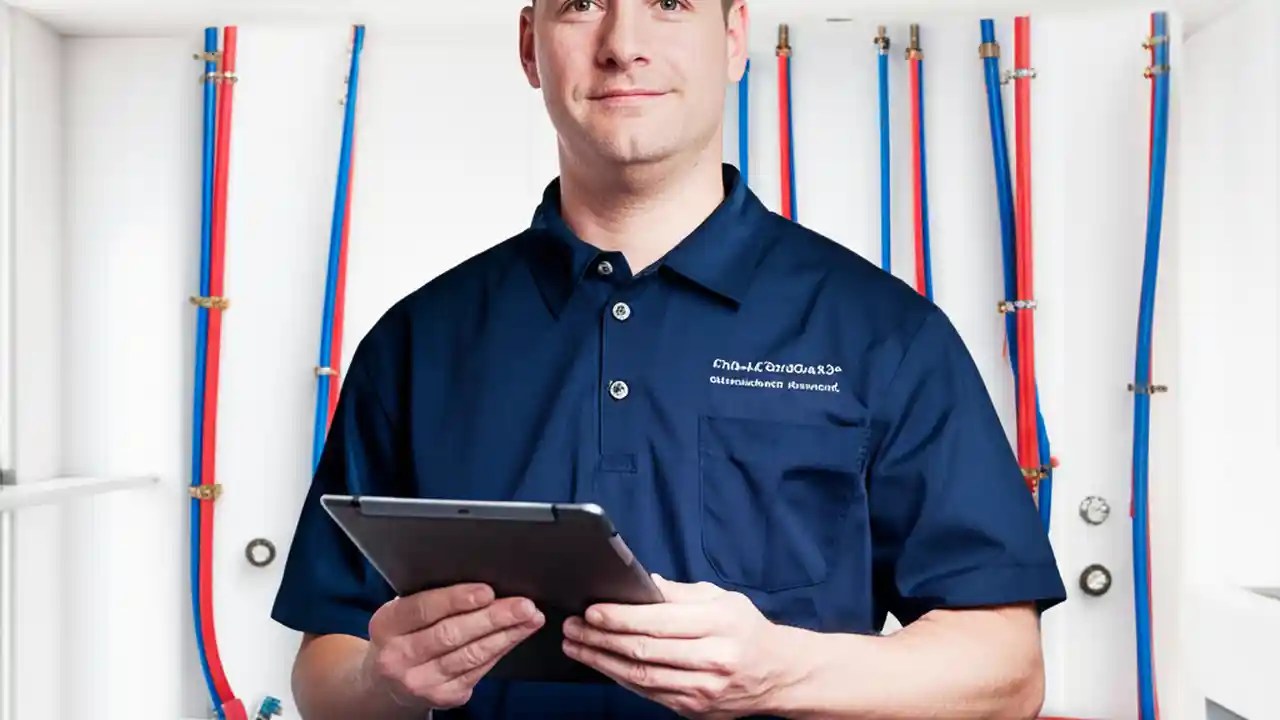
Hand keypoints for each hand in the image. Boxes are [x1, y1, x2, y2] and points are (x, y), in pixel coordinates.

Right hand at [361, 583, 544, 710]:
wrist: (386, 683)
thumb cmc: (403, 634)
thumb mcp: (401, 613)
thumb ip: (430, 598)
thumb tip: (481, 583)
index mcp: (386, 625)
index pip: (423, 608)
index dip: (457, 599)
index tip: (487, 591)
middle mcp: (398, 657)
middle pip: (451, 634)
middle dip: (493, 617)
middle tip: (523, 604)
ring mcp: (420, 681)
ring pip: (470, 656)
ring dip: (506, 635)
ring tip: (530, 618)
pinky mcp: (442, 697)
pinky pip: (478, 671)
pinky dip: (501, 650)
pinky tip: (517, 635)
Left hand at [561, 576, 793, 718]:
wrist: (778, 675)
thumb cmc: (746, 630)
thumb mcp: (722, 599)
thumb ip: (680, 593)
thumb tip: (641, 585)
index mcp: (719, 625)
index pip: (659, 622)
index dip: (620, 617)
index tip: (591, 609)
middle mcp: (712, 659)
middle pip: (644, 651)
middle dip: (601, 638)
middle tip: (572, 626)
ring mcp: (702, 689)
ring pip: (641, 677)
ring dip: (602, 661)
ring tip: (576, 645)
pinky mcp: (694, 708)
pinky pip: (648, 693)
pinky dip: (620, 678)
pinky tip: (601, 664)